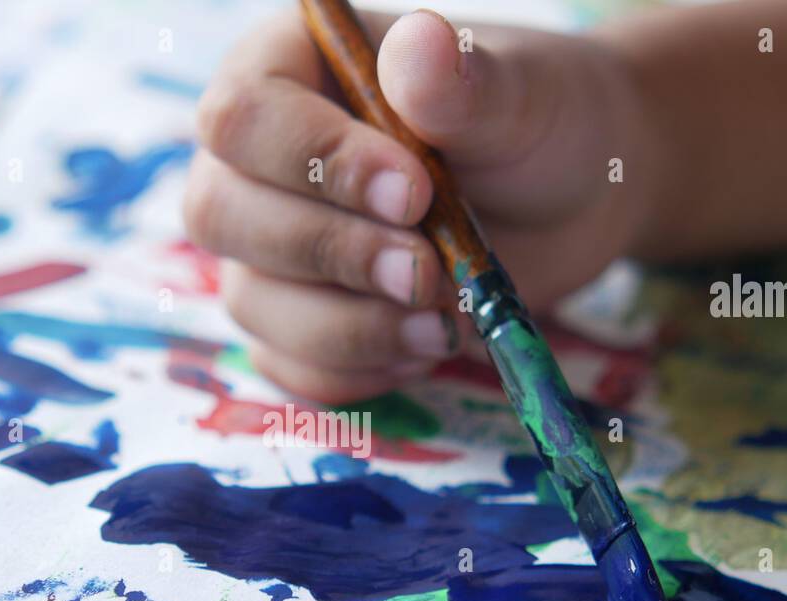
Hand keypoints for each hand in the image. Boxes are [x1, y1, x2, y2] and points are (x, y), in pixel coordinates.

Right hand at [185, 8, 651, 403]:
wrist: (568, 205)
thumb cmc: (533, 125)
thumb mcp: (516, 95)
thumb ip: (460, 82)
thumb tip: (416, 45)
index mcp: (289, 71)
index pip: (240, 118)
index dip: (315, 163)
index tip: (414, 194)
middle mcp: (258, 161)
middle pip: (219, 214)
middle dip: (332, 253)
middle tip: (428, 271)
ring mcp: (268, 247)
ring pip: (251, 301)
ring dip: (352, 326)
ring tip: (444, 319)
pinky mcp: (296, 320)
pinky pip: (288, 366)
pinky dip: (360, 369)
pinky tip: (426, 341)